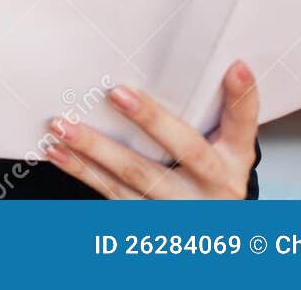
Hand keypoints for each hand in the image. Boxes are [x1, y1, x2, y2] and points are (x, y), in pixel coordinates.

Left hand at [43, 60, 258, 197]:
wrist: (207, 235)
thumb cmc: (211, 177)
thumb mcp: (228, 149)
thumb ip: (226, 112)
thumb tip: (231, 65)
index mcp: (233, 162)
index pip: (243, 126)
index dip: (242, 98)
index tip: (236, 67)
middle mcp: (212, 187)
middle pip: (186, 150)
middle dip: (152, 120)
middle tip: (117, 92)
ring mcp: (178, 206)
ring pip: (136, 176)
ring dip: (95, 149)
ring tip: (62, 125)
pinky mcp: (146, 218)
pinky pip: (110, 192)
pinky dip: (81, 170)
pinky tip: (57, 152)